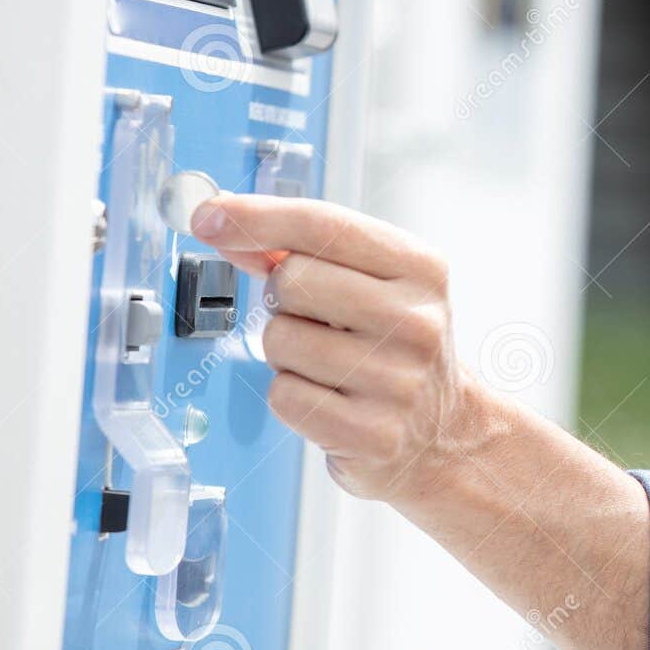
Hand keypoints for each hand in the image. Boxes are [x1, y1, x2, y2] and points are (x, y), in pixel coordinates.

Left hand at [190, 193, 484, 503]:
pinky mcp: (373, 432)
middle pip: (292, 280)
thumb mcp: (369, 283)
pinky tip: (329, 398)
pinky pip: (284, 395)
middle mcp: (416, 320)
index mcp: (421, 268)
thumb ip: (299, 250)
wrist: (441, 430)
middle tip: (318, 320)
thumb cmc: (392, 346)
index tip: (208, 217)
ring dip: (286, 352)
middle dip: (283, 298)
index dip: (257, 217)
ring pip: (280, 339)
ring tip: (328, 363)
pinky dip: (292, 395)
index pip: (324, 225)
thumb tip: (223, 225)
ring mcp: (399, 380)